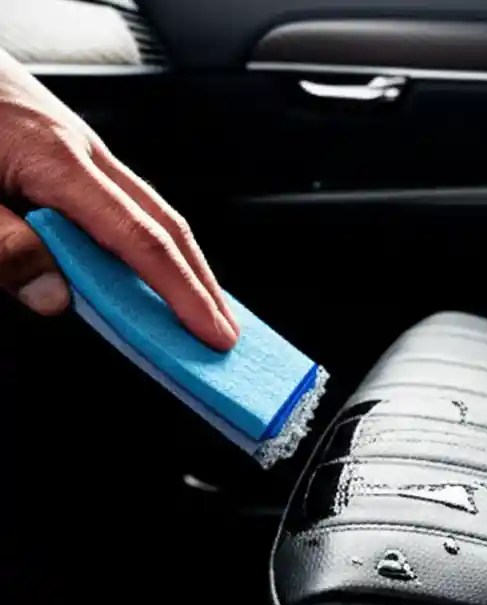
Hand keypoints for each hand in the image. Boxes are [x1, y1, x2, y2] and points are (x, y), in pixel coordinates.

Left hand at [0, 49, 237, 350]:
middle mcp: (82, 152)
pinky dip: (149, 242)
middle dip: (203, 284)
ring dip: (181, 264)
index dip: (181, 291)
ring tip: (197, 309)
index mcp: (57, 162)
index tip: (210, 334)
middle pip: (166, 224)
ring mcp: (79, 149)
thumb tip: (54, 297)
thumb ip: (2, 244)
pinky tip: (146, 269)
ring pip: (150, 213)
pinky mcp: (68, 151)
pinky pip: (124, 204)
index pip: (139, 239)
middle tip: (225, 335)